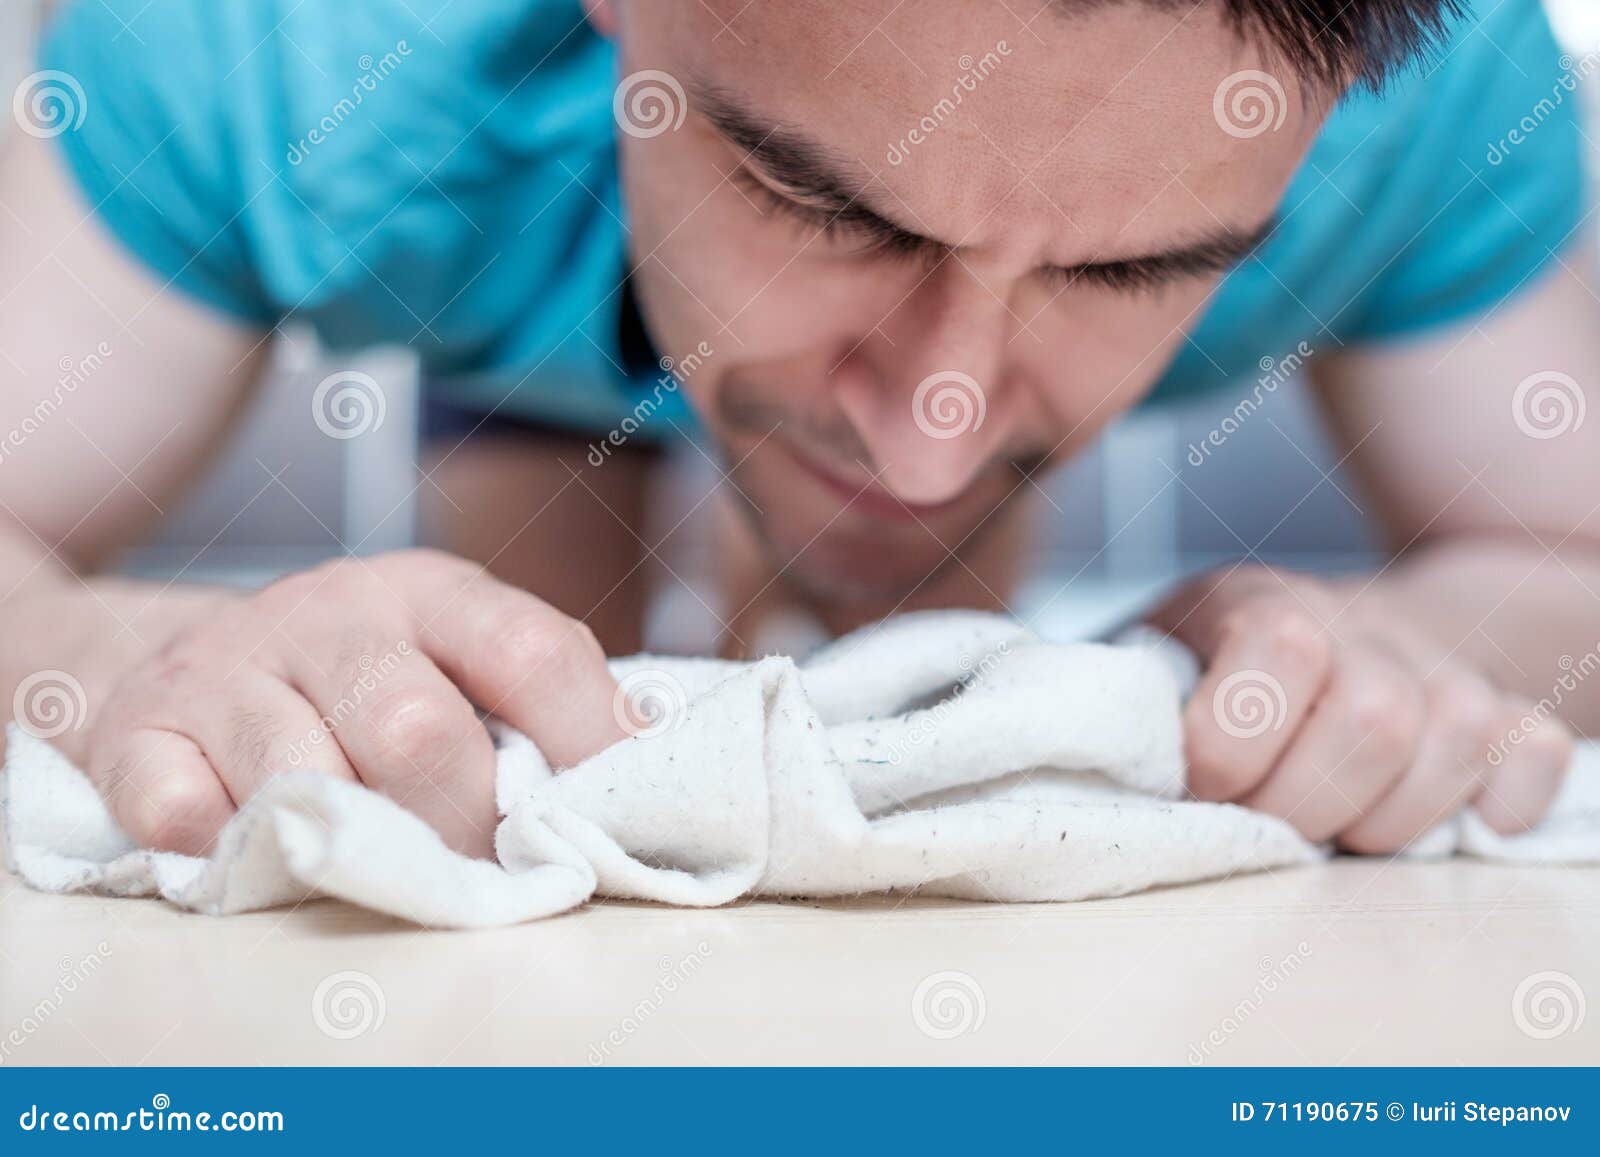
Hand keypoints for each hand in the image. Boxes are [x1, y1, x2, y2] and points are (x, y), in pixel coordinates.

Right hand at [68, 550, 624, 857]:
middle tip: (479, 875)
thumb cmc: (351, 682)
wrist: (166, 657)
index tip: (607, 821)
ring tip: (376, 867)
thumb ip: (529, 711)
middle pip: (420, 731)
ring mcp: (227, 663)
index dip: (585, 741)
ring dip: (351, 846)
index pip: (532, 650)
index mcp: (432, 592)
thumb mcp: (447, 660)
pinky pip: (182, 810)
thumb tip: (631, 793)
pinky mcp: (136, 727)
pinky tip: (258, 852)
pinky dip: (230, 852)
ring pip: (306, 776)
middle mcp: (331, 611)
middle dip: (461, 825)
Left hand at [1148, 565, 1572, 850]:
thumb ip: (1123, 707)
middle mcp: (1353, 619)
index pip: (1276, 650)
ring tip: (1337, 829)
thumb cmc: (1205, 673)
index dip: (1232, 748)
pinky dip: (1495, 802)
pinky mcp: (1497, 702)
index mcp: (1252, 601)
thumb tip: (1091, 763)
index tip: (1202, 788)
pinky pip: (1532, 749)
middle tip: (1270, 829)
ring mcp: (1434, 660)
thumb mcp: (1143, 667)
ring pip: (1456, 739)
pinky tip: (1436, 823)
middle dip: (1309, 806)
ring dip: (1388, 820)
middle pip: (1375, 718)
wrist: (1325, 624)